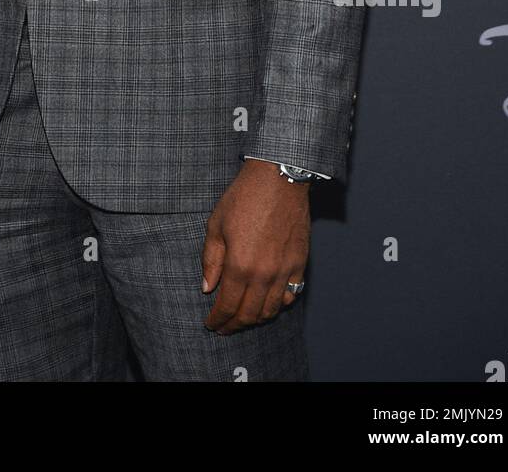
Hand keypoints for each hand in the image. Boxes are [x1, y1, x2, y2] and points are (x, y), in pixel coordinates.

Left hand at [201, 158, 309, 332]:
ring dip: (255, 318)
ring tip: (244, 318)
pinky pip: (291, 295)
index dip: (218, 320)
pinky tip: (269, 302)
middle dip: (234, 325)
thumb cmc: (244, 198)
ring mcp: (285, 271)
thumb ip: (211, 260)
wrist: (279, 179)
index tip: (211, 325)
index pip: (227, 306)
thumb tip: (207, 287)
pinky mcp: (300, 264)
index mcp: (239, 266)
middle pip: (249, 315)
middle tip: (224, 327)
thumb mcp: (216, 225)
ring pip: (271, 310)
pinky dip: (279, 305)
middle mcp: (264, 275)